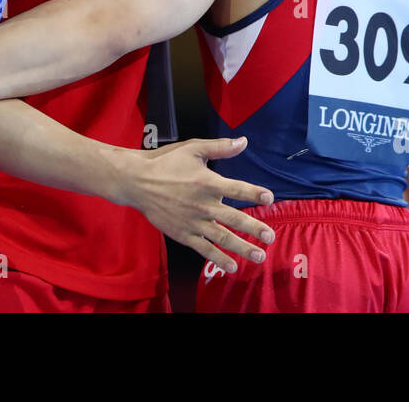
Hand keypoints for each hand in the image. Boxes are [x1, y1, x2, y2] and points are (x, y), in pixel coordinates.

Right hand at [115, 136, 275, 272]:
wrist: (137, 182)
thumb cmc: (166, 162)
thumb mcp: (193, 149)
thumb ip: (220, 147)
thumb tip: (244, 141)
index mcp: (207, 182)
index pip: (236, 189)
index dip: (254, 193)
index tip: (269, 199)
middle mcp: (203, 204)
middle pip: (234, 219)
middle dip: (254, 228)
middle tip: (271, 236)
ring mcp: (193, 222)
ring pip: (222, 237)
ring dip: (242, 247)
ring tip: (259, 256)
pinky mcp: (183, 234)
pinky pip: (204, 248)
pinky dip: (218, 258)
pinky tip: (232, 266)